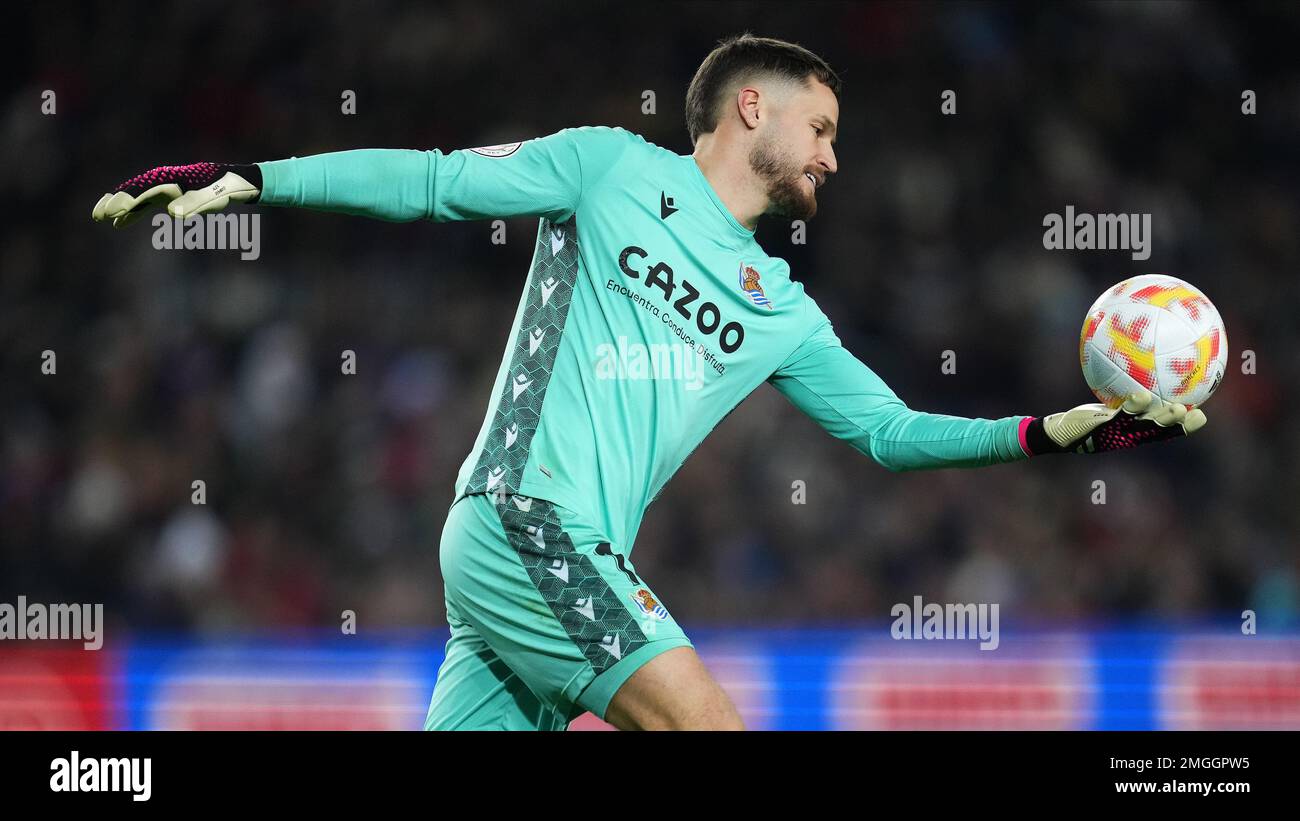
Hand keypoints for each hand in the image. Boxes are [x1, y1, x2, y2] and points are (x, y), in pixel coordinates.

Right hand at [92, 162, 261, 227]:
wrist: (235, 182)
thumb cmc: (225, 188)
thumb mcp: (213, 197)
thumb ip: (194, 204)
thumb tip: (173, 212)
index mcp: (171, 178)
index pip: (144, 190)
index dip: (127, 200)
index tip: (113, 212)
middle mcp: (164, 180)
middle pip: (134, 190)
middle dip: (115, 201)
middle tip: (98, 215)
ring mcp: (164, 187)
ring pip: (136, 197)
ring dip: (120, 207)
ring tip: (101, 218)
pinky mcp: (168, 195)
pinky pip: (145, 204)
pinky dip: (132, 212)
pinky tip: (120, 223)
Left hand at [1023, 388, 1207, 454]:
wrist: (1060, 432)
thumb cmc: (1087, 419)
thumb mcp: (1108, 406)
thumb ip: (1125, 394)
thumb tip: (1140, 369)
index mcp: (1135, 432)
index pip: (1164, 432)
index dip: (1184, 427)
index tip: (1202, 417)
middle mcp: (1129, 435)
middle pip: (1159, 431)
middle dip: (1179, 425)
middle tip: (1197, 415)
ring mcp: (1117, 432)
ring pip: (1145, 426)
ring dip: (1162, 418)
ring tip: (1178, 408)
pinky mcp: (1103, 426)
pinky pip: (1121, 415)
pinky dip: (1133, 405)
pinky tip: (1142, 395)